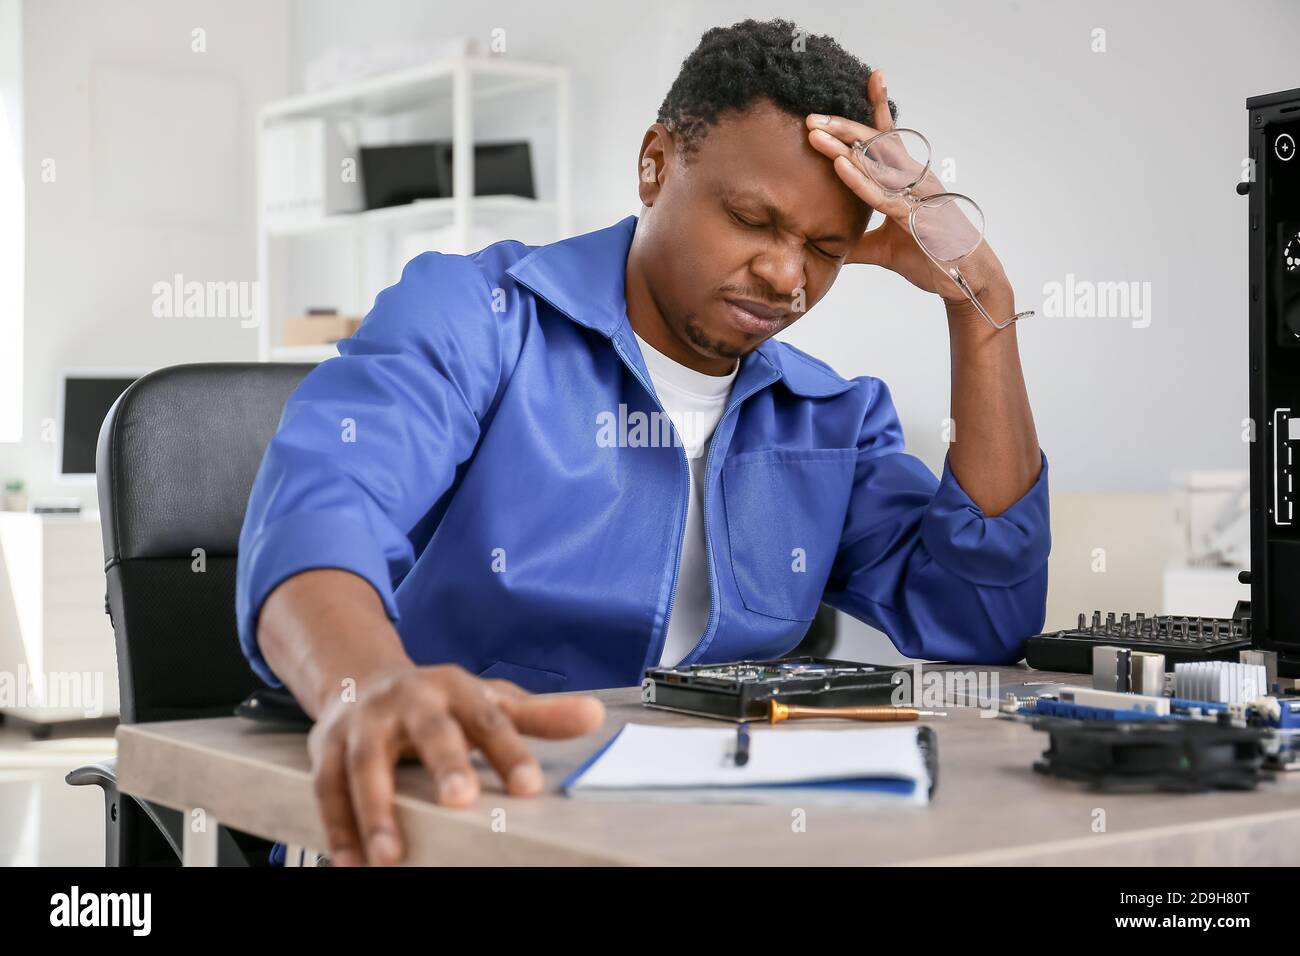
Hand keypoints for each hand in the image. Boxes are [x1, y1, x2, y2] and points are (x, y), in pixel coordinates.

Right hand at [307, 662, 605, 865]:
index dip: (510, 750)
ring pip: (365, 763)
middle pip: (429, 729)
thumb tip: (594, 715)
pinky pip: (326, 788)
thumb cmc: (439, 702)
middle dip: (444, 761)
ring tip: (391, 857)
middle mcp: (409, 699)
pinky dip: (337, 826)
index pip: (489, 718)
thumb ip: (539, 716)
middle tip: (461, 799)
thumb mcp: (488, 701)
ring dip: (375, 809)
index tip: (530, 787)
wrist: (361, 677)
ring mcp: (364, 722)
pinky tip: (350, 862)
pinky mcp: (327, 746)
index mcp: (455, 688)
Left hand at [804, 69, 1010, 307]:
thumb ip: (855, 242)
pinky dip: (860, 179)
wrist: (963, 281)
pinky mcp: (917, 216)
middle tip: (811, 116)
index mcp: (907, 180)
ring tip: (815, 133)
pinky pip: (882, 194)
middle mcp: (914, 179)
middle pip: (876, 143)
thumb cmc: (929, 257)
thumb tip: (825, 244)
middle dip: (843, 127)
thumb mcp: (881, 249)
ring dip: (843, 146)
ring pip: (876, 162)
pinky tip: (840, 165)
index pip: (889, 138)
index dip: (880, 108)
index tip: (873, 77)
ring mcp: (917, 194)